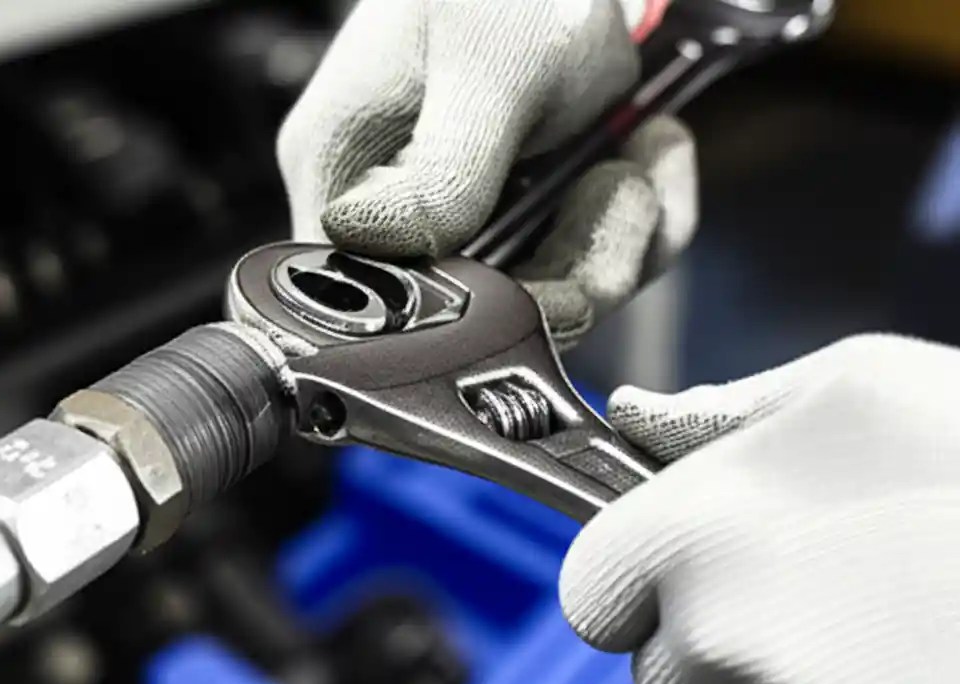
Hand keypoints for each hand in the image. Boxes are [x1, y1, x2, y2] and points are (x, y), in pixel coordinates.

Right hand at [277, 0, 696, 346]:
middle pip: (477, 311)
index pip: (386, 304)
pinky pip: (579, 254)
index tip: (558, 268)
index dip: (478, 312)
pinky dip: (634, 217)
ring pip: (542, 289)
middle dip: (576, 265)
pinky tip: (646, 150)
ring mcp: (454, 212)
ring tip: (643, 154)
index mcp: (341, 176)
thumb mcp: (488, 68)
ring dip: (620, 233)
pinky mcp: (512, 206)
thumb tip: (384, 246)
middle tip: (624, 184)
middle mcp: (388, 210)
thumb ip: (444, 171)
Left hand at [560, 334, 959, 683]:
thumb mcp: (863, 389)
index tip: (687, 565)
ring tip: (883, 626)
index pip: (591, 587)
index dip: (634, 580)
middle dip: (704, 644)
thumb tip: (637, 416)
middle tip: (813, 598)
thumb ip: (725, 412)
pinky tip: (902, 668)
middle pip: (656, 668)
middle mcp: (723, 639)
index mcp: (704, 531)